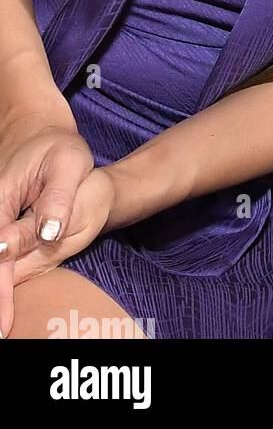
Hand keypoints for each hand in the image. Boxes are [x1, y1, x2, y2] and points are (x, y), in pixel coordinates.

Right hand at [0, 112, 93, 335]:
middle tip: (5, 331)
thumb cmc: (60, 149)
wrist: (43, 137)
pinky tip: (7, 305)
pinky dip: (3, 279)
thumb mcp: (69, 164)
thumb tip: (49, 235)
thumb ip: (58, 199)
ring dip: (2, 290)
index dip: (0, 288)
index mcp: (1, 198)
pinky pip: (0, 258)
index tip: (4, 320)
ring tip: (7, 324)